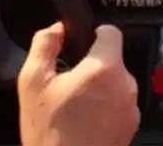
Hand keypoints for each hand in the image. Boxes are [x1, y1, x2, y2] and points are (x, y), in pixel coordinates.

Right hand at [18, 22, 139, 145]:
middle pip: (112, 60)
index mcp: (104, 69)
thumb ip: (44, 45)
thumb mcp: (32, 83)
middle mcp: (125, 87)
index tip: (79, 45)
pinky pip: (117, 106)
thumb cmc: (49, 134)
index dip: (93, 34)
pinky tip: (83, 123)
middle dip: (91, 67)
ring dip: (98, 89)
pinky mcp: (130, 128)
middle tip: (67, 85)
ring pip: (115, 84)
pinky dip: (104, 109)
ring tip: (73, 109)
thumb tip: (56, 29)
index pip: (111, 32)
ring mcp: (130, 109)